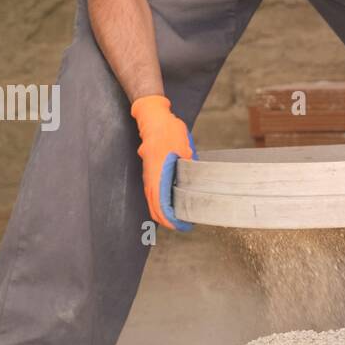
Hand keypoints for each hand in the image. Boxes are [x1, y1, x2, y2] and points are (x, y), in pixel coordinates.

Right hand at [131, 95, 195, 230]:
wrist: (153, 118)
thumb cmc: (168, 130)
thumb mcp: (185, 147)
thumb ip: (189, 165)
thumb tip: (196, 180)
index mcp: (158, 172)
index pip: (161, 203)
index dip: (170, 218)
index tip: (180, 225)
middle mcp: (150, 176)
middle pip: (154, 206)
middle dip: (166, 219)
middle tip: (181, 226)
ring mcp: (148, 174)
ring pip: (151, 201)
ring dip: (162, 212)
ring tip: (176, 219)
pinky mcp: (149, 172)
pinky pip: (151, 193)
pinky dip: (158, 203)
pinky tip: (168, 206)